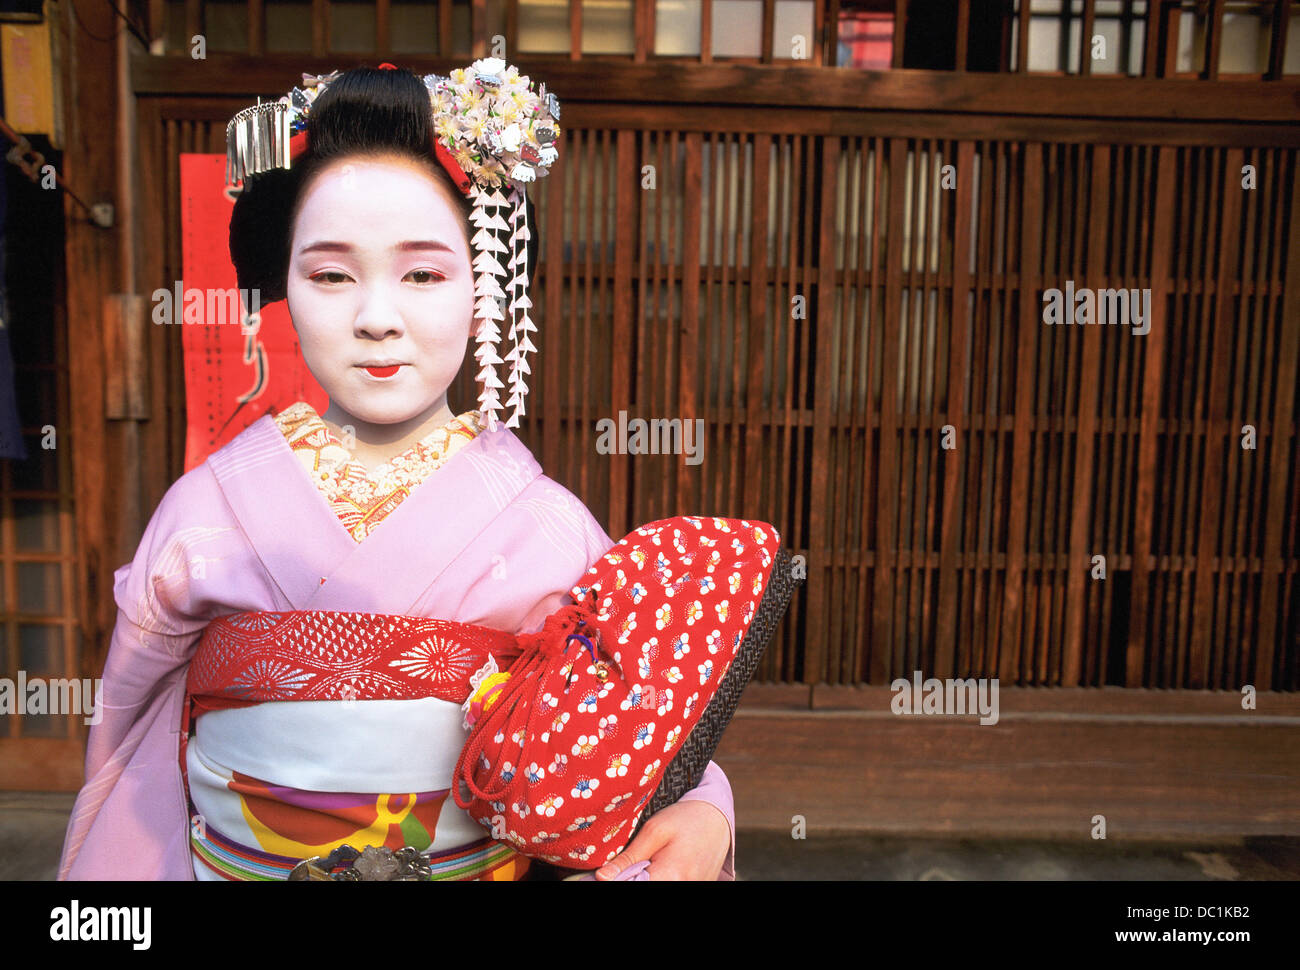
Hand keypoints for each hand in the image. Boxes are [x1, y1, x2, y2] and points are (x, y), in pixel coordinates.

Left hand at [594, 799, 730, 880]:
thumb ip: (628, 857)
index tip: (608, 872)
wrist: (718, 817)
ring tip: (649, 861)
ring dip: (645, 877)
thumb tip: (601, 878)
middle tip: (629, 863)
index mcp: (671, 876)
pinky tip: (659, 866)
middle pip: (645, 887)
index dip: (618, 879)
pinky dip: (660, 876)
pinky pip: (672, 884)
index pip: (633, 887)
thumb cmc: (685, 819)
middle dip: (632, 878)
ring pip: (658, 886)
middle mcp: (684, 887)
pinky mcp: (697, 887)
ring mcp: (693, 888)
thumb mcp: (654, 830)